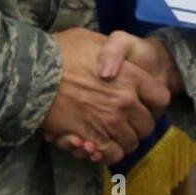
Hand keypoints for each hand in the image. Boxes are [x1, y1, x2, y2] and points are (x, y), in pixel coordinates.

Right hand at [41, 27, 170, 163]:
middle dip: (139, 125)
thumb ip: (112, 52)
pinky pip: (112, 154)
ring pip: (131, 142)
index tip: (144, 104)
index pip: (161, 98)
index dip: (154, 104)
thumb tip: (115, 61)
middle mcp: (125, 100)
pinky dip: (109, 153)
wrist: (34, 72)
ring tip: (112, 134)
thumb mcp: (93, 40)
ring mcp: (110, 121)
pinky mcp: (92, 138)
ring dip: (124, 140)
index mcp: (131, 76)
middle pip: (147, 124)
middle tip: (126, 122)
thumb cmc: (62, 52)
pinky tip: (100, 145)